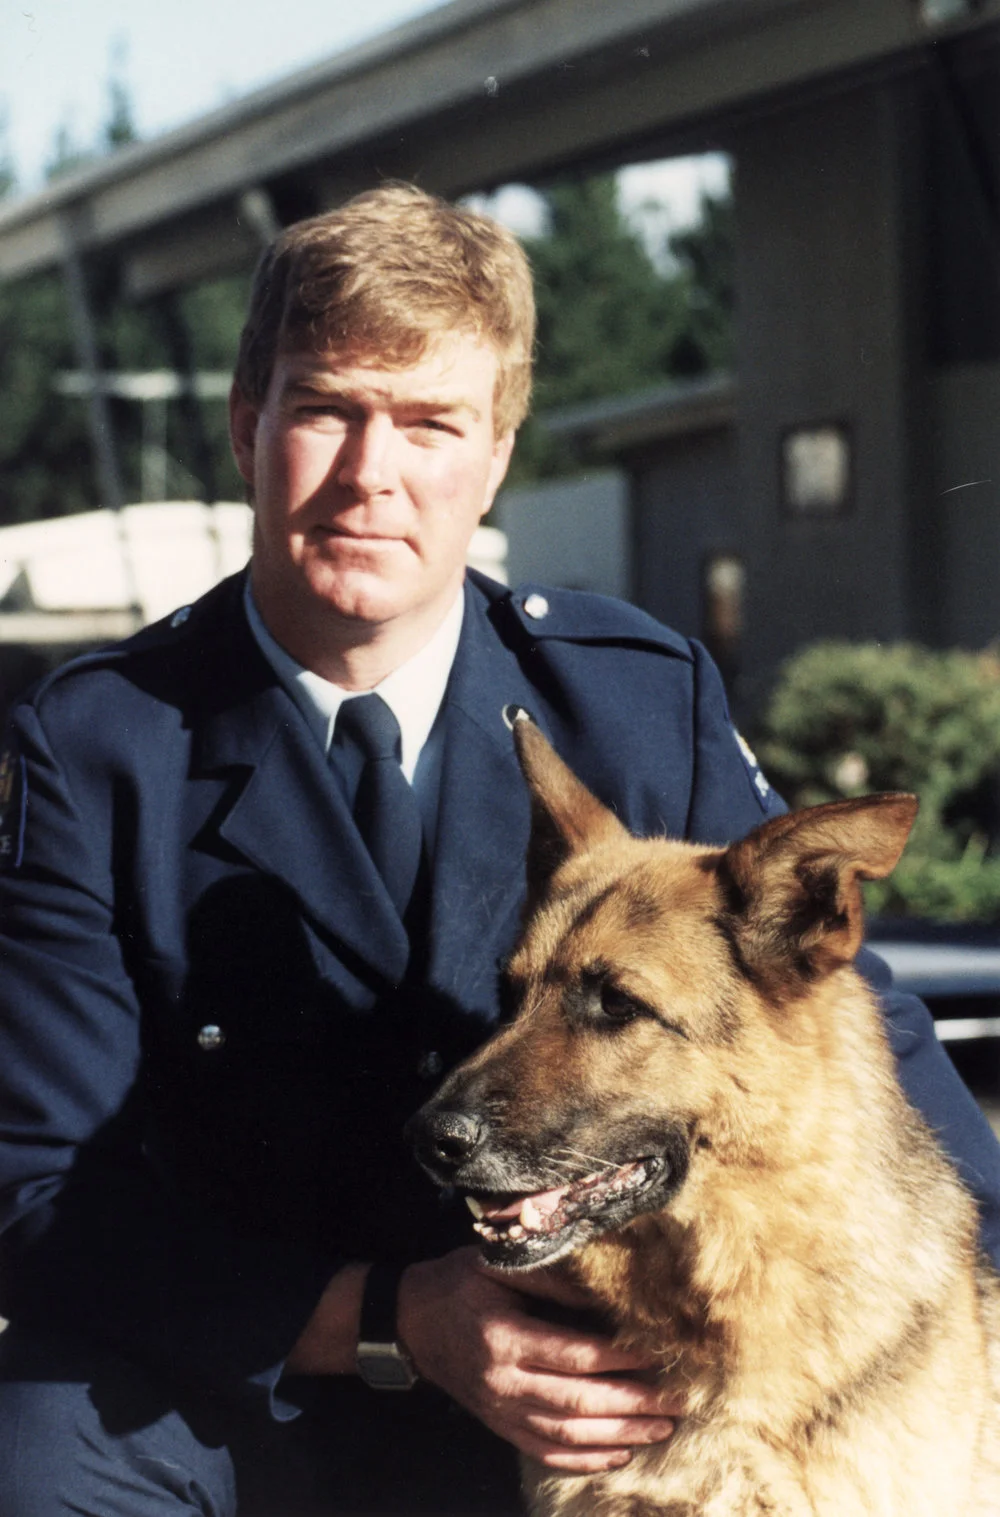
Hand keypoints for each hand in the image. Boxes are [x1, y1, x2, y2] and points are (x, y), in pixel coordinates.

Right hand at [397, 1246, 678, 1473]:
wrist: (411, 1320)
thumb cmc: (460, 1281)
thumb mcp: (501, 1264)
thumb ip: (553, 1279)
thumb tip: (609, 1290)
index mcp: (504, 1336)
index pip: (574, 1353)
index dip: (621, 1357)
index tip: (660, 1352)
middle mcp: (502, 1381)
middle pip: (577, 1402)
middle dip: (633, 1403)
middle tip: (678, 1399)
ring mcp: (499, 1410)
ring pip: (566, 1435)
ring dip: (619, 1435)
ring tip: (662, 1427)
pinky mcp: (498, 1426)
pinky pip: (545, 1452)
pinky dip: (585, 1459)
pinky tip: (620, 1453)